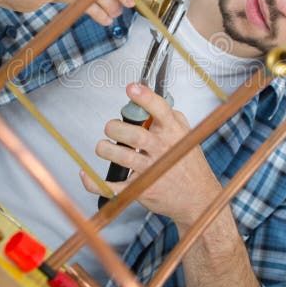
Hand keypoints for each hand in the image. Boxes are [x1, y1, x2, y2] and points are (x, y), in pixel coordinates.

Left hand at [81, 83, 221, 227]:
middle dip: (115, 127)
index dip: (145, 98)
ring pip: (122, 157)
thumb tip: (148, 101)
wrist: (197, 198)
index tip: (132, 88)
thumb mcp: (187, 134)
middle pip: (134, 134)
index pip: (160, 110)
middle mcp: (162, 149)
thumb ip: (170, 116)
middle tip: (111, 127)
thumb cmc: (188, 164)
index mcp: (173, 132)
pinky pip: (113, 187)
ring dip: (105, 149)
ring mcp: (151, 170)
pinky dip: (95, 182)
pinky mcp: (141, 189)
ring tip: (103, 146)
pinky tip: (87, 174)